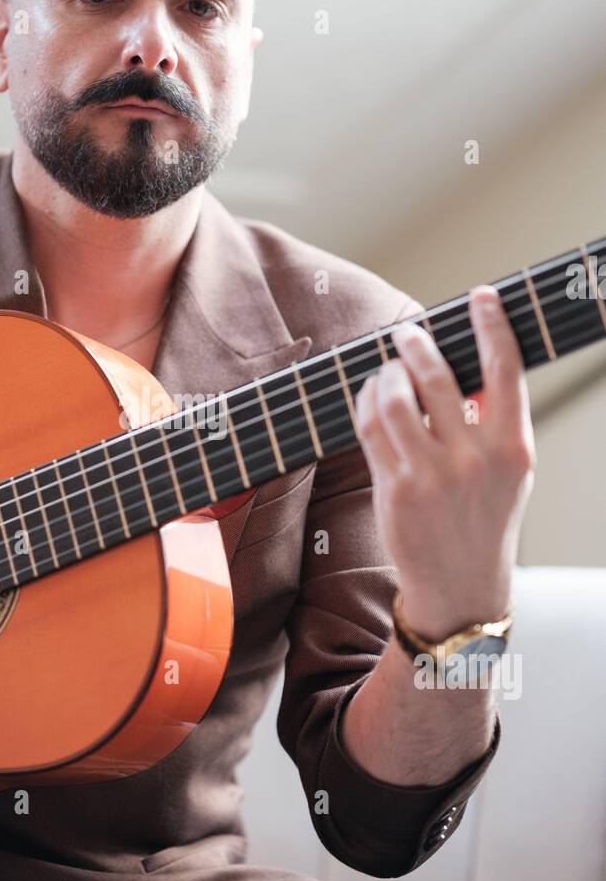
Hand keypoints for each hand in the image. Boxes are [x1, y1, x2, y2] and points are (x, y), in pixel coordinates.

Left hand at [354, 285, 535, 640]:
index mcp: (513, 448)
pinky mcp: (394, 489)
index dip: (491, 326)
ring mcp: (430, 475)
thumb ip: (498, 421)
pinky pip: (370, 428)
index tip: (480, 297)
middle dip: (416, 344)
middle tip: (408, 332)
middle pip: (437, 378)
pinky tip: (369, 395)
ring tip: (386, 369)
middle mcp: (473, 459)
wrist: (461, 583)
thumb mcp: (511, 470)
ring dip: (385, 373)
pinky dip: (366, 402)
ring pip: (394, 399)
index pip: (505, 371)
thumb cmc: (486, 516)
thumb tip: (473, 366)